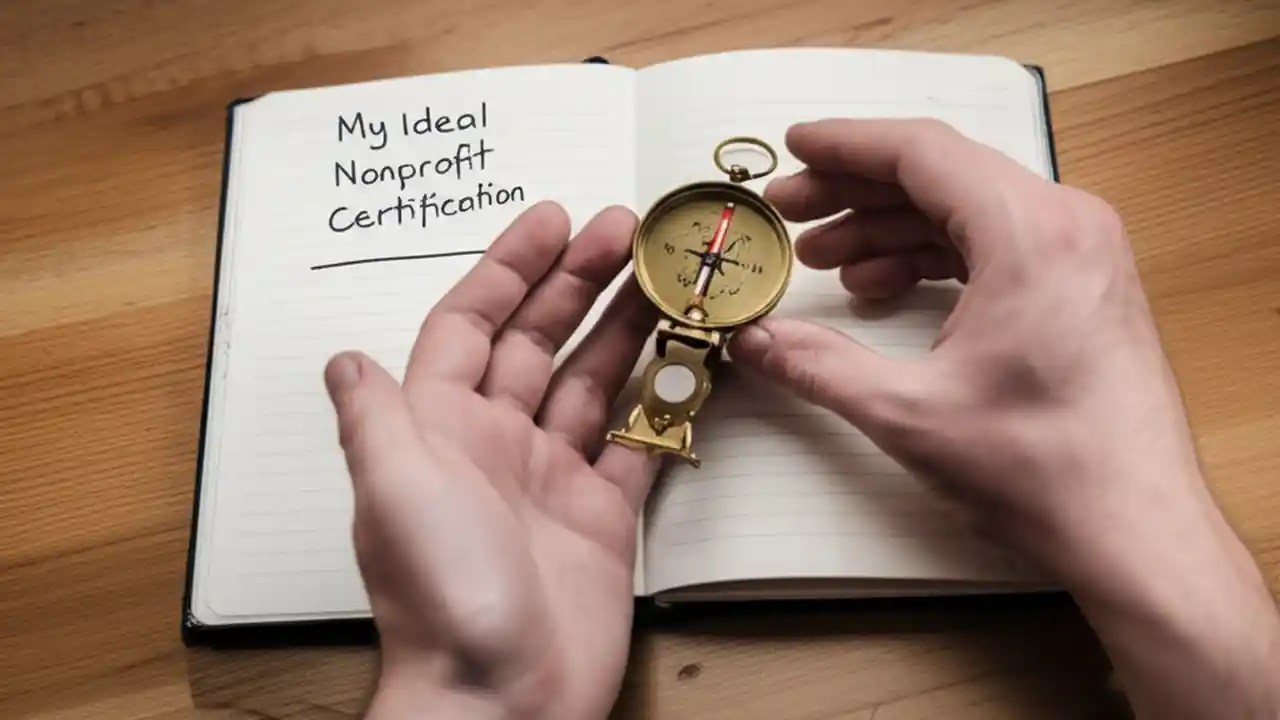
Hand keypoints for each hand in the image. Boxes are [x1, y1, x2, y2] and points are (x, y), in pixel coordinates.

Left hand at [323, 203, 657, 718]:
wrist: (502, 698)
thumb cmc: (442, 598)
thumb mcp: (395, 488)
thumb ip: (375, 417)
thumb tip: (344, 358)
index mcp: (442, 430)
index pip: (472, 327)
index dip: (509, 270)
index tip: (551, 221)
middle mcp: (496, 445)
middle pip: (541, 342)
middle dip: (580, 282)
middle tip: (628, 232)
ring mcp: (552, 479)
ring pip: (594, 382)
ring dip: (625, 328)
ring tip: (663, 280)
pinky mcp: (601, 517)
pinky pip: (638, 444)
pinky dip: (663, 404)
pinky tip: (685, 365)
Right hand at [729, 119, 1279, 717]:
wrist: (1133, 529)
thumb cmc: (1043, 466)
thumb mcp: (908, 411)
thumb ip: (817, 366)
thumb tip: (755, 341)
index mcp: (1030, 232)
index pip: (922, 153)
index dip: (846, 146)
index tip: (794, 148)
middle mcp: (1066, 225)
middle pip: (942, 176)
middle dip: (858, 192)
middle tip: (792, 210)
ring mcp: (1082, 254)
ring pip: (967, 210)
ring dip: (891, 229)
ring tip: (826, 261)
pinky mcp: (1083, 287)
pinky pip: (995, 245)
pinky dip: (933, 258)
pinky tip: (884, 291)